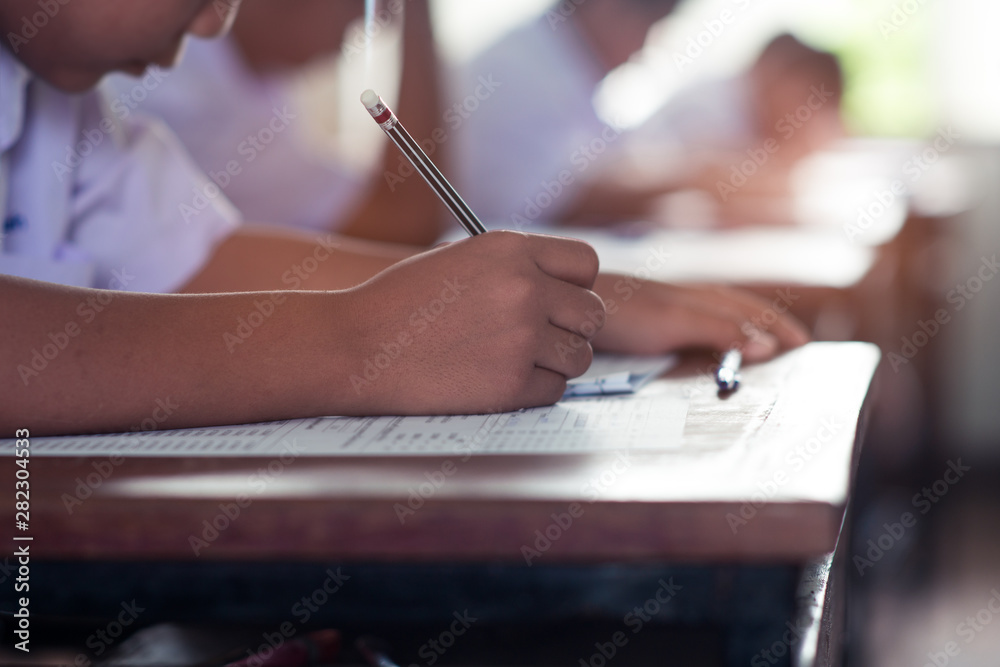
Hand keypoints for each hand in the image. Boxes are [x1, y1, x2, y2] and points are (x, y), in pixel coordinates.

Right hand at [339, 231, 604, 413]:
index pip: (584, 263)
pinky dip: (533, 390)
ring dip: (556, 362)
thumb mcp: (460, 260)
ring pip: (580, 356)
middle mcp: (525, 289)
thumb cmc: (402, 303)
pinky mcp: (511, 384)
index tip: (558, 300)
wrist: (356, 345)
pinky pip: (555, 390)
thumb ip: (515, 268)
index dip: (575, 285)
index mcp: (511, 249)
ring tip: (514, 360)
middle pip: (592, 314)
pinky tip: (497, 381)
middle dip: (571, 328)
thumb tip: (565, 291)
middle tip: (540, 338)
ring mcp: (522, 338)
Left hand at [589, 275, 810, 360]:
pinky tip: (700, 343)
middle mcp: (684, 299)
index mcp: (698, 298)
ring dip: (741, 328)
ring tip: (760, 342)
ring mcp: (663, 309)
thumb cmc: (619, 309)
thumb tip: (767, 346)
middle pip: (735, 310)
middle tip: (795, 343)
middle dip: (767, 325)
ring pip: (714, 316)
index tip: (802, 344)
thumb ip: (720, 330)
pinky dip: (710, 335)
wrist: (565, 302)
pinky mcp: (643, 322)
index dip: (775, 327)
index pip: (749, 312)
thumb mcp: (675, 321)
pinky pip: (690, 327)